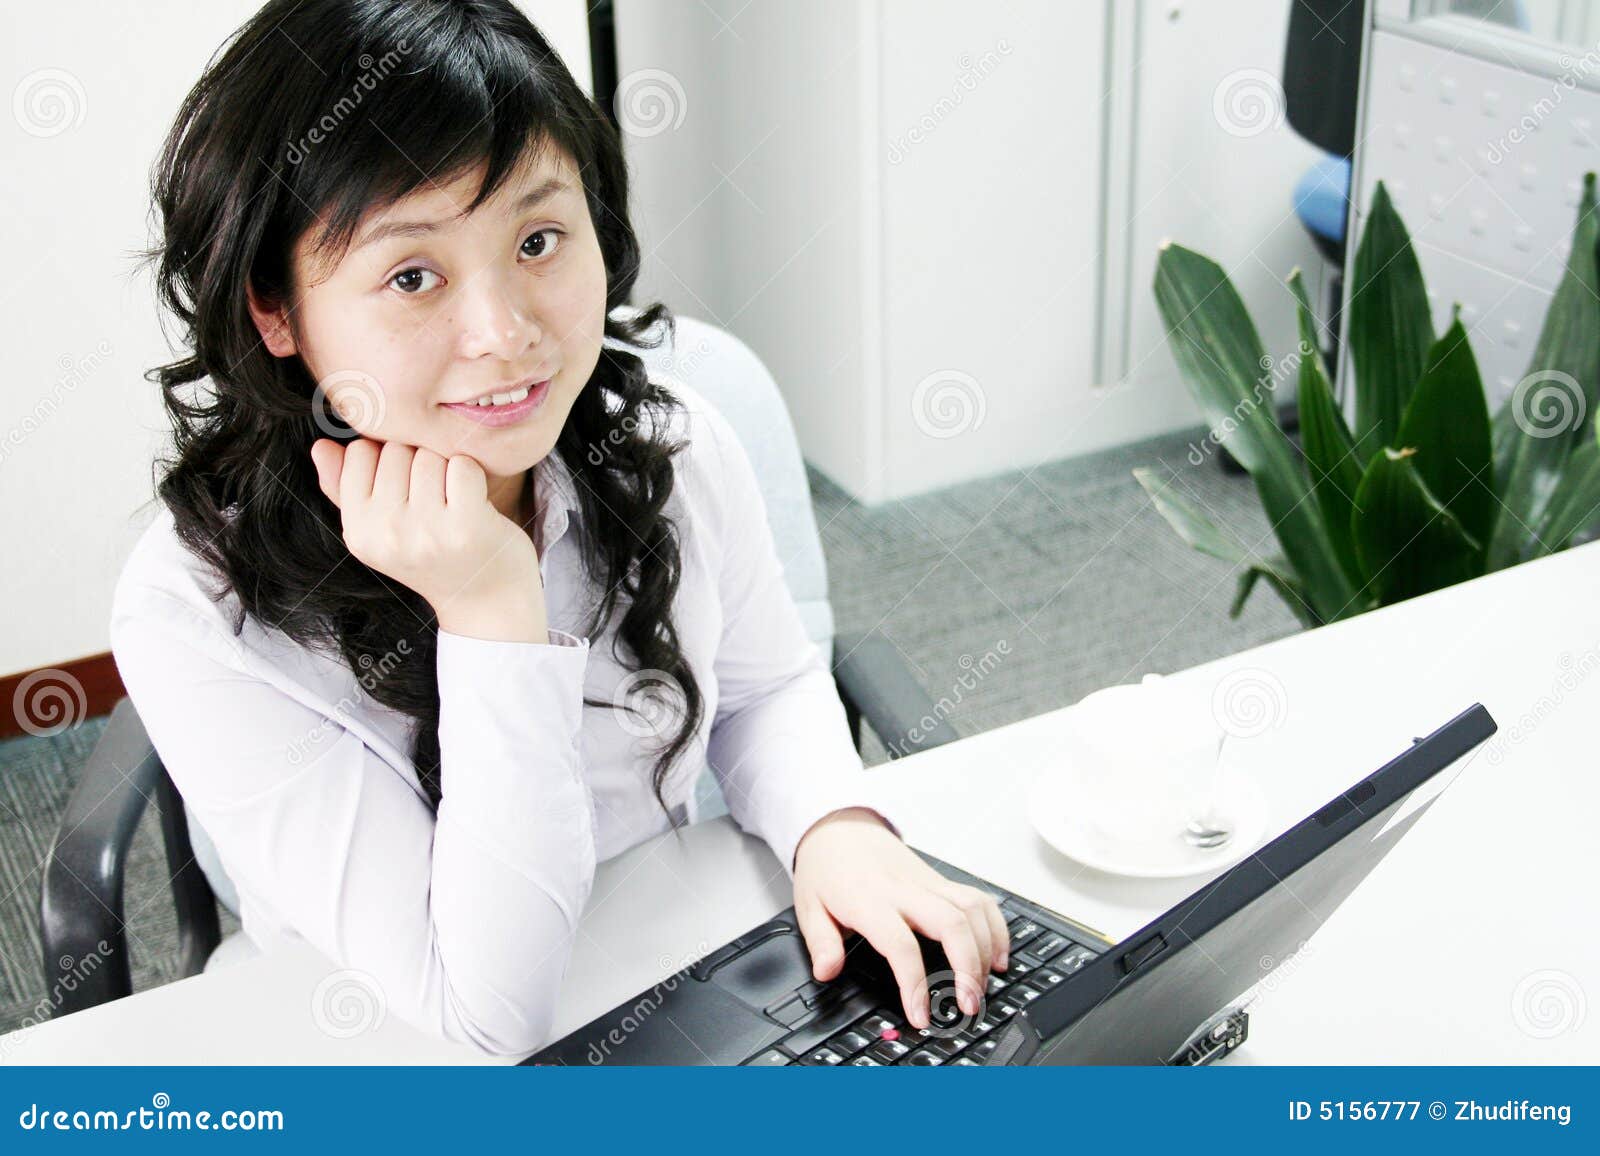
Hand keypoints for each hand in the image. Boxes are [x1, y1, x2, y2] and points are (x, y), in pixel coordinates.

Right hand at [310, 438, 545, 638]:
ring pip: (429, 454)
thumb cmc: (435, 557)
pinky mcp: (466, 526)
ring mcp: (426, 531)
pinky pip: (462, 465)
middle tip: (433, 498)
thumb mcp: (381, 531)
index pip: (358, 453)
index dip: (386, 457)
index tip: (404, 485)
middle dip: (417, 460)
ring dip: (446, 468)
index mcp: (358, 533)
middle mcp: (386, 534)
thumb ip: (346, 490)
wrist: (487, 602)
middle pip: (396, 449)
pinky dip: (473, 476)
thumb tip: (321, 446)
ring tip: (451, 501)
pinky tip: (474, 502)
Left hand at [791, 807, 1009, 1029]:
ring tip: (981, 987)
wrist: (839, 827)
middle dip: (968, 967)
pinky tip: (997, 956)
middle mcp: (905, 891)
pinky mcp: (940, 880)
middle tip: (968, 1004)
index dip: (915, 984)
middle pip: (952, 924)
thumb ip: (820, 943)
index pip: (901, 945)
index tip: (921, 1015)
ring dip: (985, 951)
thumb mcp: (809, 906)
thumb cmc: (826, 867)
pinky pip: (978, 900)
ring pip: (972, 910)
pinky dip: (996, 927)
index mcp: (870, 901)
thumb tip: (827, 972)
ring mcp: (928, 883)